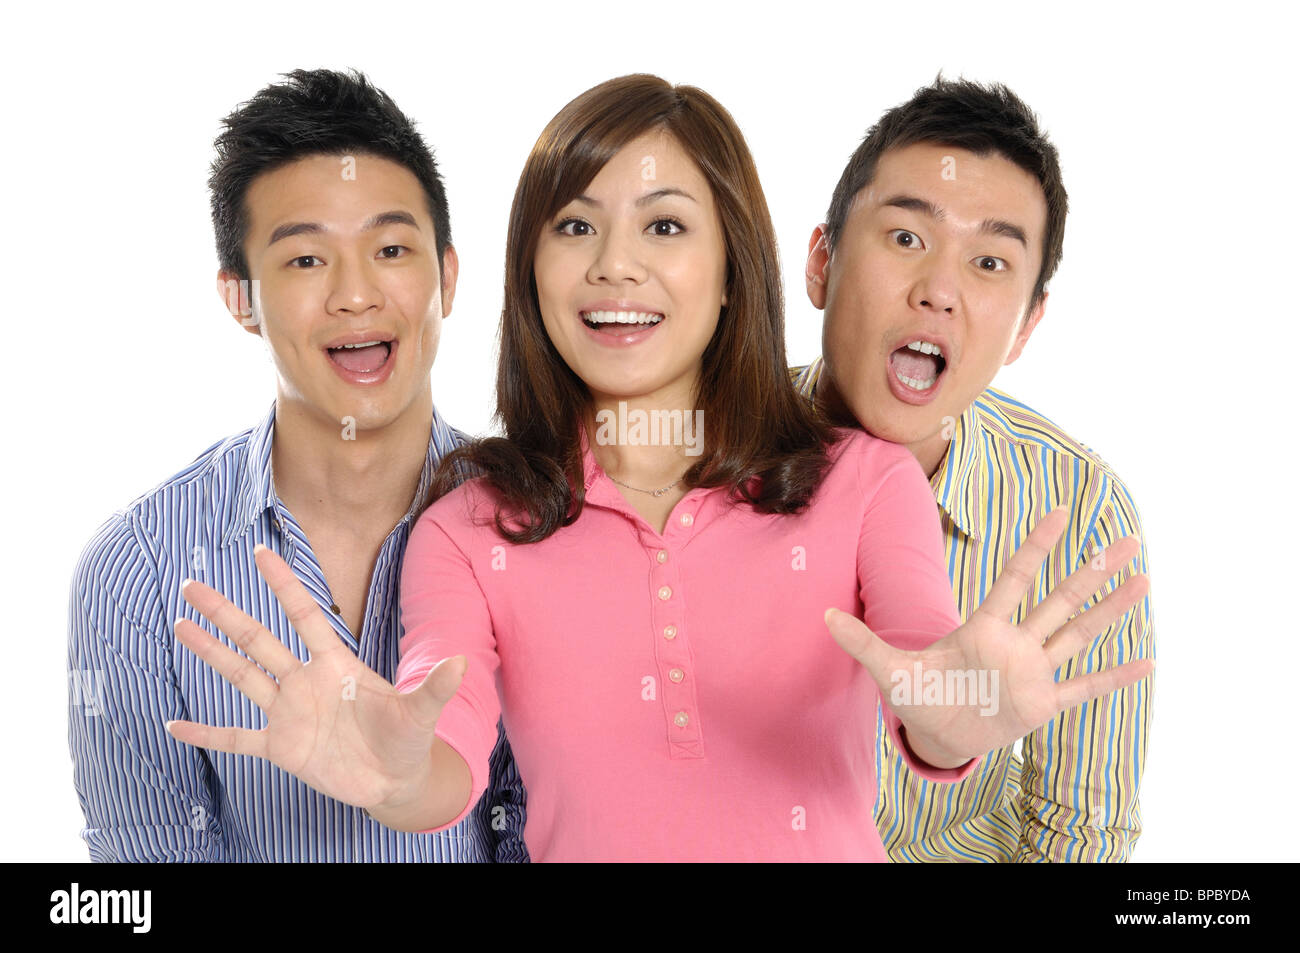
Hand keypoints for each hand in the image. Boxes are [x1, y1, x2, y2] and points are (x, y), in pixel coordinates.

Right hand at [165, 544, 468, 818]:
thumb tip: (463, 662)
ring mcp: (289, 713)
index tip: (260, 552)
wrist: (395, 780)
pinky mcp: (280, 747)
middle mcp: (305, 682)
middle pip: (257, 639)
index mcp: (336, 664)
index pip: (305, 616)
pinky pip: (235, 737)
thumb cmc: (408, 738)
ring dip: (211, 653)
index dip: (284, 585)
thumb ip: (435, 687)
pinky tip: (174, 727)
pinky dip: (207, 733)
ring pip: (241, 676)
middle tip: (191, 585)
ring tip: (181, 626)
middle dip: (225, 613)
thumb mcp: (421, 712)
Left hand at [825, 507, 1151, 766]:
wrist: (935, 732)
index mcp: (982, 628)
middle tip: (1126, 540)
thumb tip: (822, 616)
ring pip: (1078, 634)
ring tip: (1143, 580)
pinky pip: (1084, 687)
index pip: (1014, 578)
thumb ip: (861, 641)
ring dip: (1111, 610)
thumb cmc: (916, 695)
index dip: (1036, 546)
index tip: (1059, 511)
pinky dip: (1114, 676)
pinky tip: (1148, 661)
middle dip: (1091, 571)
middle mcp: (1015, 643)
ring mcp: (1033, 672)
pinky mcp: (1043, 704)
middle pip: (1060, 599)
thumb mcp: (887, 670)